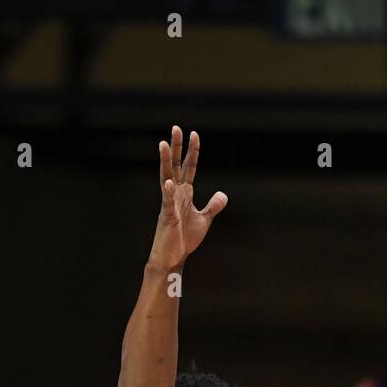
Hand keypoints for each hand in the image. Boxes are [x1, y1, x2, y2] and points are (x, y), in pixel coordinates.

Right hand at [148, 126, 227, 270]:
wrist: (173, 258)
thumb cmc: (184, 239)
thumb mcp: (204, 220)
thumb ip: (213, 206)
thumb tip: (223, 194)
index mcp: (185, 193)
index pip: (189, 167)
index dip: (192, 151)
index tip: (195, 134)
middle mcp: (176, 194)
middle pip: (176, 166)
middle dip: (177, 147)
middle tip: (176, 128)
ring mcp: (170, 203)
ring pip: (167, 177)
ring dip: (165, 161)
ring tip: (163, 143)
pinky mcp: (168, 217)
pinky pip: (167, 202)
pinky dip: (168, 192)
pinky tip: (169, 182)